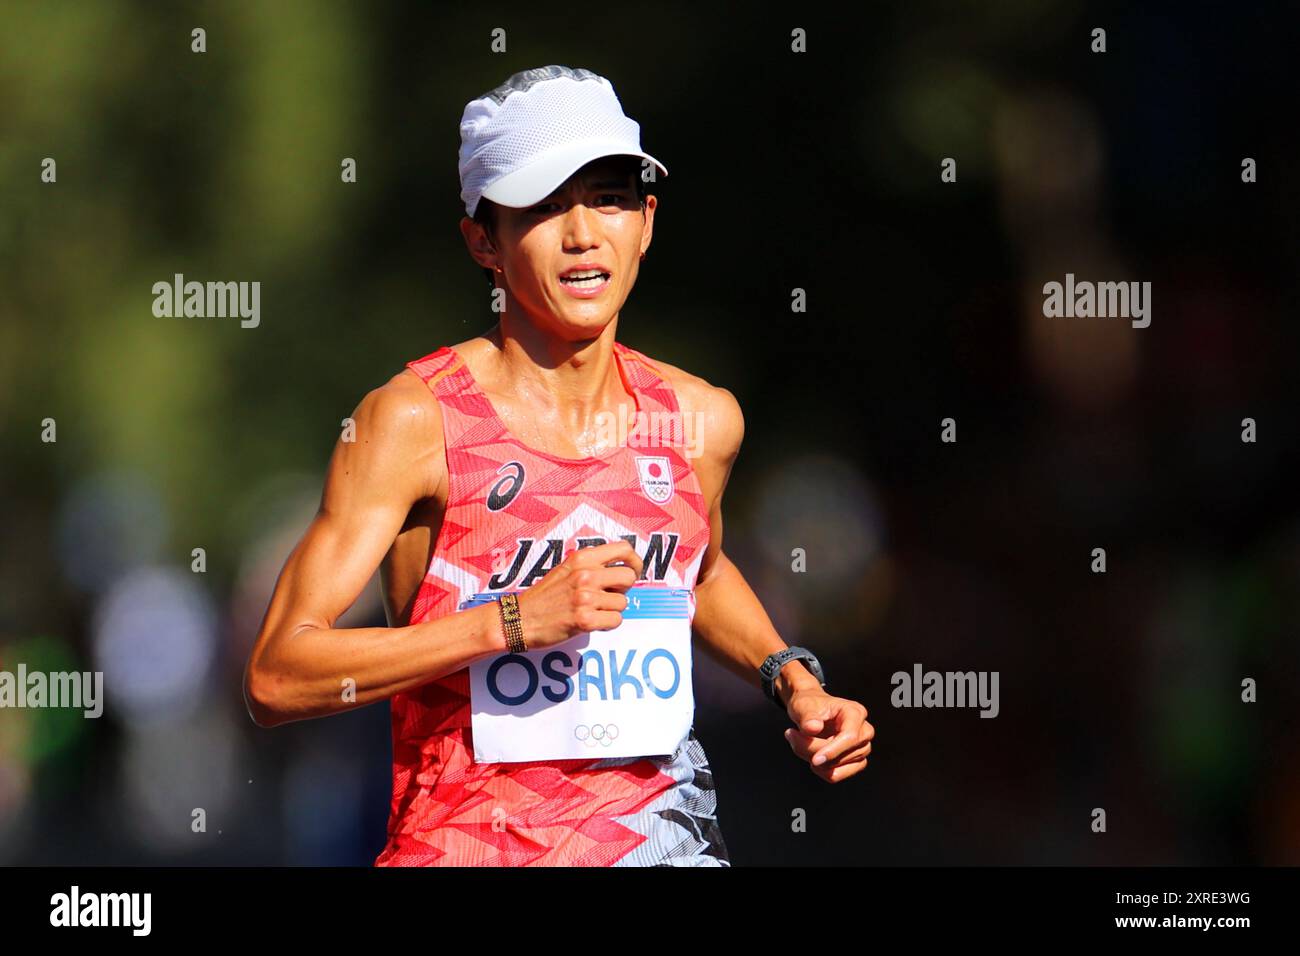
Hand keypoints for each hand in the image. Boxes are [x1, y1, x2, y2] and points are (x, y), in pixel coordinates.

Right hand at [513, 540, 644, 648]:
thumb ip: (591, 566)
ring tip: (592, 611)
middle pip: (629, 577)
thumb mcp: (565, 569)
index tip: (633, 571)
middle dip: (623, 589)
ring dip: (612, 610)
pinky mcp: (584, 620)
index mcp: (581, 558)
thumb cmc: (543, 597)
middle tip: (609, 596)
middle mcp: (586, 574)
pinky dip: (607, 625)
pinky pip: (616, 621)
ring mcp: (585, 597)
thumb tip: (622, 570)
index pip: (624, 549)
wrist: (519, 619)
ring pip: (623, 602)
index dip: (635, 561)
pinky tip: (592, 623)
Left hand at [783, 689, 873, 782]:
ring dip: (812, 759)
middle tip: (791, 735)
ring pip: (836, 766)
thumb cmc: (809, 705)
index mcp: (855, 712)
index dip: (832, 750)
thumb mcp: (803, 705)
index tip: (814, 759)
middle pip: (842, 754)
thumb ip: (808, 716)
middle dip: (813, 751)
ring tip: (799, 741)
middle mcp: (864, 731)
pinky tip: (809, 756)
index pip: (850, 737)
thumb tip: (813, 728)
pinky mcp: (855, 761)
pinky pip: (837, 775)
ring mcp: (862, 748)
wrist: (810, 711)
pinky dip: (820, 770)